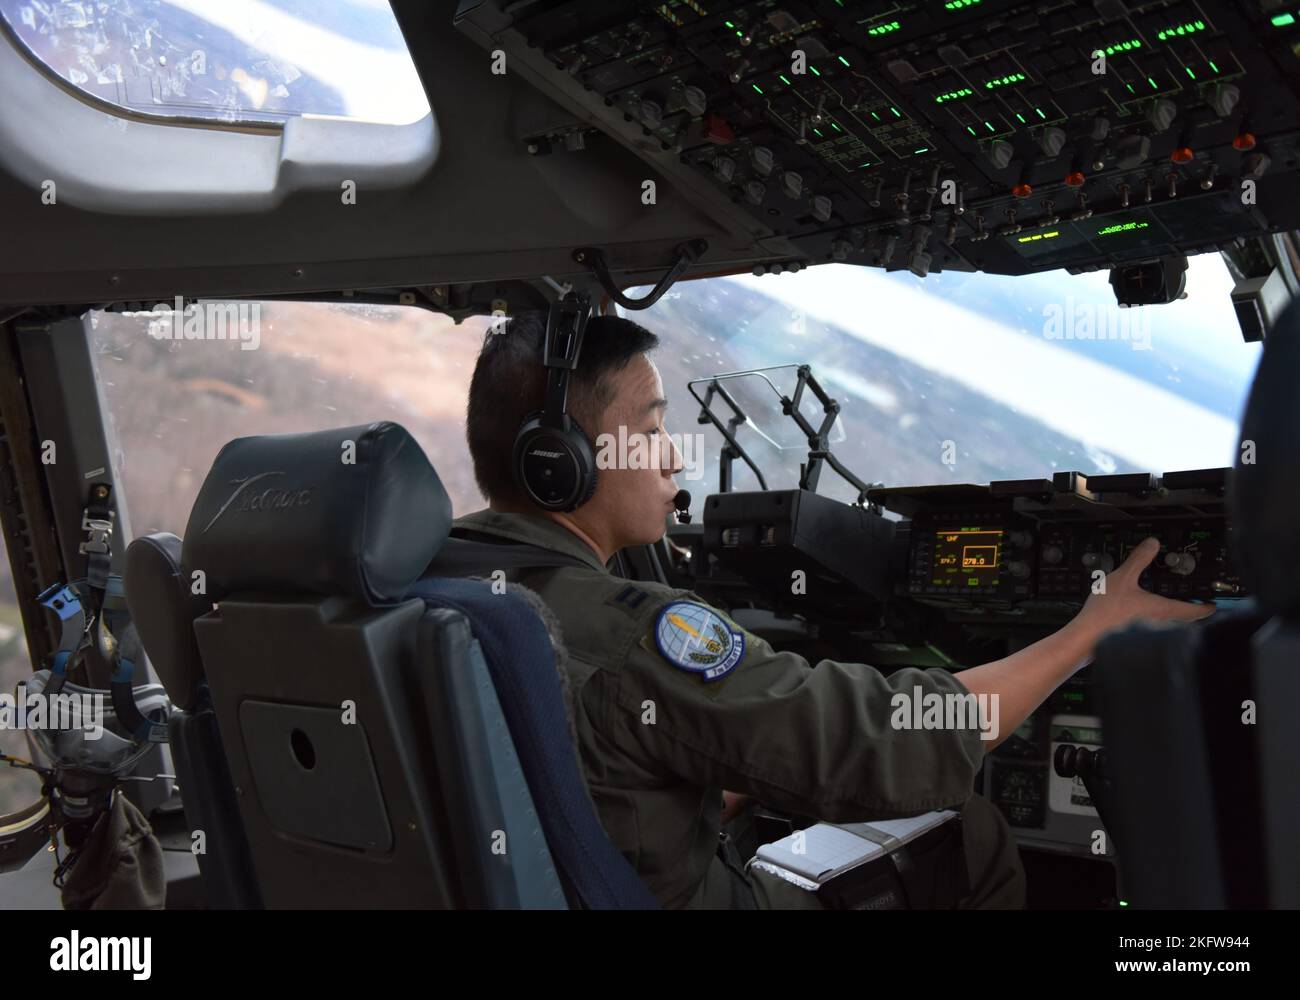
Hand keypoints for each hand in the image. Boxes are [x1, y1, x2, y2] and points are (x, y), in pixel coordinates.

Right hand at [1071, 537, 1215, 641]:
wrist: (1088, 637)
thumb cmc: (1107, 612)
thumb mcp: (1123, 577)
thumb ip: (1139, 559)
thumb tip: (1152, 544)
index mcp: (1165, 609)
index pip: (1197, 611)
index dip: (1207, 606)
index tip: (1213, 604)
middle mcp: (1161, 624)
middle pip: (1184, 620)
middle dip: (1188, 610)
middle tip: (1191, 601)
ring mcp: (1149, 634)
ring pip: (1167, 624)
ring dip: (1169, 616)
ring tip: (1163, 604)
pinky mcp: (1135, 638)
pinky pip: (1151, 629)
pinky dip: (1151, 621)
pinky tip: (1138, 614)